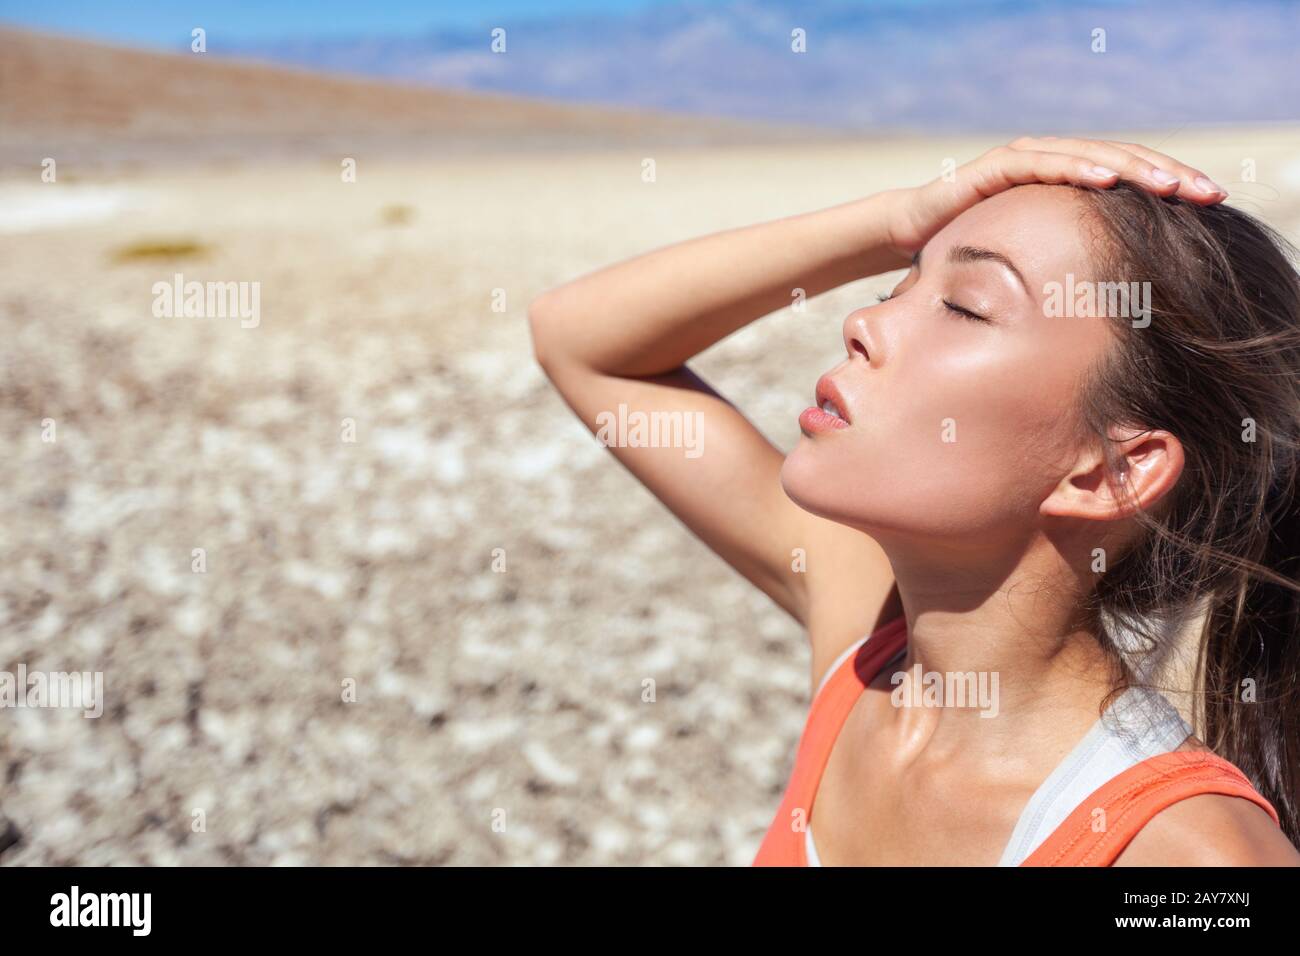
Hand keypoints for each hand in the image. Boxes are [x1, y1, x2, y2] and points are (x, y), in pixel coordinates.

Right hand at [885, 136, 1228, 255]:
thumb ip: (1067, 268)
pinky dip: (1080, 168)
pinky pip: (1047, 162)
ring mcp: (1028, 157)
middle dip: (1170, 175)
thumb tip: (1115, 311)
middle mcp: (1055, 161)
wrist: (909, 232)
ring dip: (1136, 168)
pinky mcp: (1000, 164)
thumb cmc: (969, 252)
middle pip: (1125, 161)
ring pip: (1095, 156)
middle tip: (1210, 192)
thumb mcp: (1030, 262)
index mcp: (1069, 184)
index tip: (1214, 207)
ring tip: (1172, 185)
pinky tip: (1111, 180)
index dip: (1173, 188)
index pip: (1132, 178)